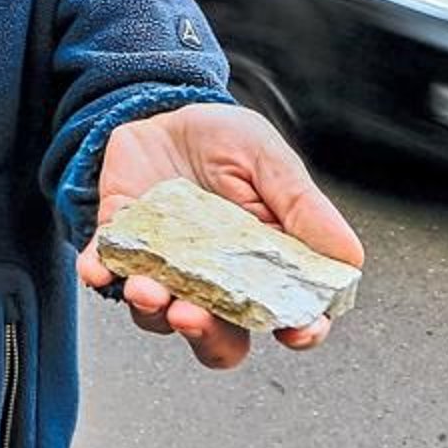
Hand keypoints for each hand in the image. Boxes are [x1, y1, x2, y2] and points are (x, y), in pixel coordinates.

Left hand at [80, 104, 363, 371]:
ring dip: (152, 310)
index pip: (286, 317)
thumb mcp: (267, 159)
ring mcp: (163, 268)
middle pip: (219, 338)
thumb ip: (301, 206)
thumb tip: (350, 257)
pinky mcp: (120, 245)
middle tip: (196, 317)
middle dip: (208, 336)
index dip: (298, 331)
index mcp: (261, 266)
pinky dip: (99, 272)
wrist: (161, 108)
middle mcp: (212, 281)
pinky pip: (105, 270)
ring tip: (148, 288)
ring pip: (157, 317)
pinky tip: (98, 267)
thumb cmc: (223, 141)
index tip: (298, 330)